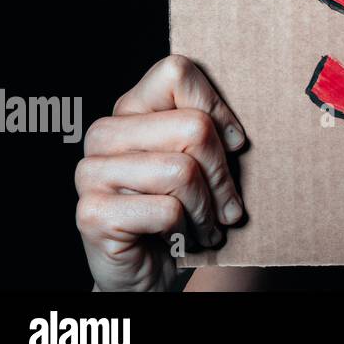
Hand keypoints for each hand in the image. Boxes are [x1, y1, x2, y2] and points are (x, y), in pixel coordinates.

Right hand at [75, 54, 247, 290]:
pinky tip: (180, 240)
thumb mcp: (205, 160)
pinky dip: (185, 231)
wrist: (150, 271)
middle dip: (222, 174)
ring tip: (207, 225)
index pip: (176, 72)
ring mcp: (91, 172)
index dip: (217, 107)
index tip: (235, 144)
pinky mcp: (92, 213)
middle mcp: (104, 134)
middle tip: (228, 206)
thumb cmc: (186, 208)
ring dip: (206, 208)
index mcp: (131, 109)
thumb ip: (213, 128)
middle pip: (193, 126)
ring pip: (182, 170)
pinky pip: (166, 210)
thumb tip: (252, 120)